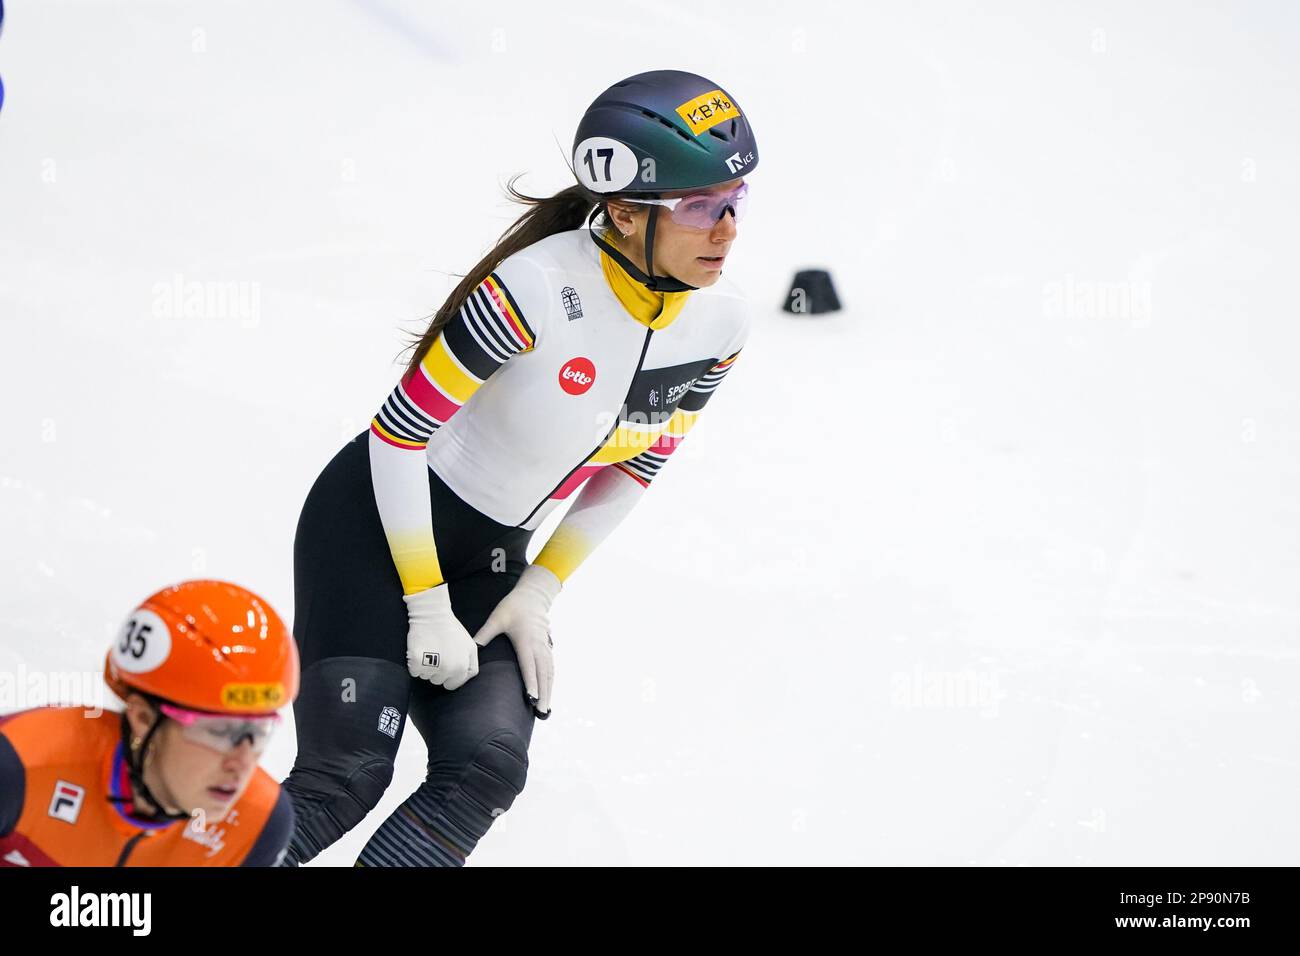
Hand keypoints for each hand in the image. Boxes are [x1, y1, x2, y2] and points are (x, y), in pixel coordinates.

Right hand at [403, 585, 478, 689]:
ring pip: (426, 677)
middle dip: (437, 671)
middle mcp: (448, 670)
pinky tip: (421, 650)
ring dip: (426, 667)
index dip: (449, 677)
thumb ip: (471, 666)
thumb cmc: (451, 629)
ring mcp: (432, 667)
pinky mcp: (416, 663)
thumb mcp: (470, 647)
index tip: (446, 665)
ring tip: (430, 649)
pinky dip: (415, 664)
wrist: (433, 615)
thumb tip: (464, 679)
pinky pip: (414, 672)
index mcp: (461, 668)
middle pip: (438, 681)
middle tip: (438, 653)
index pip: (453, 685)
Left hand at [474, 564, 560, 717]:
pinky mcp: (547, 648)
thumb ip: (485, 633)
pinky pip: (551, 668)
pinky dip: (551, 682)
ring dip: (549, 691)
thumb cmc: (513, 607)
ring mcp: (545, 647)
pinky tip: (549, 693)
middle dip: (543, 694)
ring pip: (549, 673)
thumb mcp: (497, 617)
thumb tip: (472, 646)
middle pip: (543, 674)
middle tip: (541, 712)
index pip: (529, 666)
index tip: (531, 698)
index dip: (531, 683)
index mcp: (526, 641)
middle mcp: (538, 646)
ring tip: (546, 709)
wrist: (532, 596)